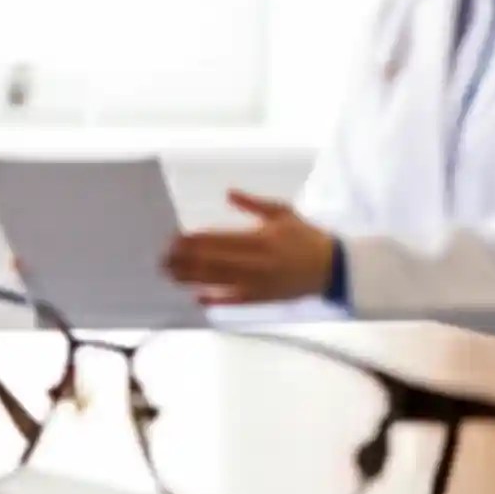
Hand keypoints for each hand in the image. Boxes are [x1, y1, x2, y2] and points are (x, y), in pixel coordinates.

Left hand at [165, 190, 335, 304]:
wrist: (332, 268)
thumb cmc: (305, 236)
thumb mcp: (282, 212)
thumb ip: (253, 204)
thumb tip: (228, 192)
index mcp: (260, 238)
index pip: (218, 239)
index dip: (193, 241)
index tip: (173, 239)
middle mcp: (256, 262)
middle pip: (211, 262)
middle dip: (184, 261)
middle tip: (162, 259)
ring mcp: (258, 283)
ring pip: (217, 281)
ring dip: (190, 279)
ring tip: (169, 275)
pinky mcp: (262, 298)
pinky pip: (233, 301)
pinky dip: (215, 299)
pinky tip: (197, 297)